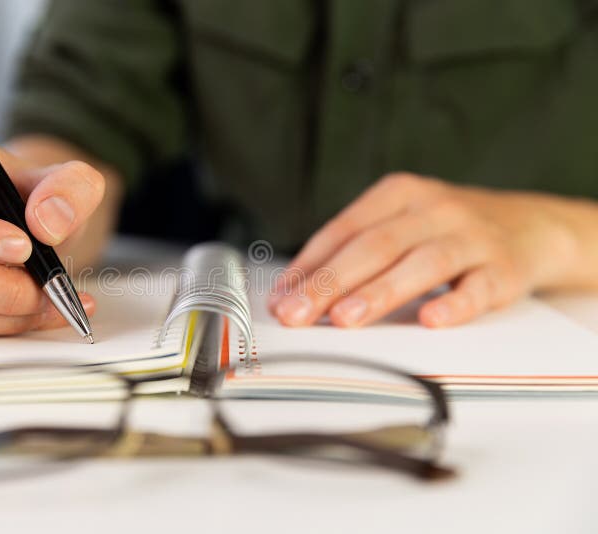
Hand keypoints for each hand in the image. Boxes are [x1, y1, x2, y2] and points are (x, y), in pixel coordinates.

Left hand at [270, 173, 588, 327]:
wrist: (531, 226)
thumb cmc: (447, 230)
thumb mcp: (400, 223)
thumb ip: (353, 251)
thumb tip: (293, 292)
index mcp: (398, 194)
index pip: (343, 230)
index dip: (309, 265)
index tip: (281, 299)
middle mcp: (434, 209)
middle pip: (374, 246)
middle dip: (330, 282)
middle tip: (297, 314)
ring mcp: (471, 236)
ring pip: (421, 264)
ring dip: (380, 292)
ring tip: (345, 319)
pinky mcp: (504, 268)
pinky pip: (479, 288)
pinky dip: (456, 305)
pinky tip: (432, 321)